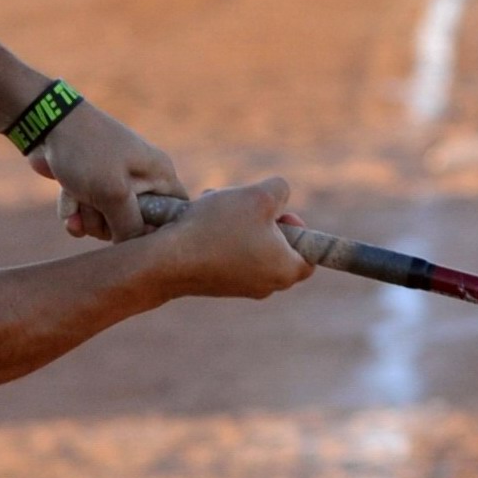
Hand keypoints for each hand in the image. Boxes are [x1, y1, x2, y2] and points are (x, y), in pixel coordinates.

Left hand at [30, 102, 183, 241]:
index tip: (135, 230)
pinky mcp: (91, 187)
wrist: (46, 125)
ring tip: (78, 195)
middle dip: (110, 223)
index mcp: (160, 175)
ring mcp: (115, 183)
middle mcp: (142, 180)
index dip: (160, 230)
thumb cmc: (87, 152)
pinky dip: (74, 211)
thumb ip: (130, 228)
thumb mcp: (114, 194)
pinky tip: (66, 199)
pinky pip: (88, 216)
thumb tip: (134, 250)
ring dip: (87, 216)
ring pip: (107, 224)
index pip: (176, 213)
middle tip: (99, 205)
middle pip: (136, 226)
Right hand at [149, 180, 315, 299]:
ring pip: (249, 246)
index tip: (278, 212)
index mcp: (285, 271)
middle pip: (277, 247)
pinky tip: (200, 218)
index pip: (310, 256)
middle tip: (244, 203)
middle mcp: (266, 286)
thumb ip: (281, 190)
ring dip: (236, 220)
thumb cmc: (218, 229)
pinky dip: (220, 235)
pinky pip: (228, 255)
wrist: (167, 260)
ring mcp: (240, 288)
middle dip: (261, 217)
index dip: (299, 228)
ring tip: (215, 203)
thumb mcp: (259, 196)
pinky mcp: (216, 285)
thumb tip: (279, 195)